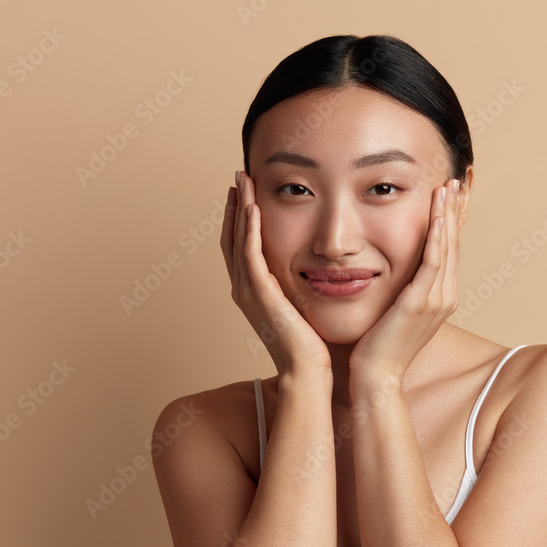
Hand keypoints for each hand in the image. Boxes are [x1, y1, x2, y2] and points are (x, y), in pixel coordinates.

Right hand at [221, 171, 330, 373]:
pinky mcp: (261, 296)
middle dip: (233, 205)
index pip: (239, 246)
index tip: (244, 191)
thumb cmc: (311, 344)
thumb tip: (315, 266)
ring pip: (236, 241)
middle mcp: (244, 290)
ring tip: (242, 181)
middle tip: (238, 175)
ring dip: (238, 209)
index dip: (238, 217)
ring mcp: (249, 293)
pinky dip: (248, 231)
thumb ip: (298, 285)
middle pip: (231, 238)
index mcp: (252, 291)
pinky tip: (252, 208)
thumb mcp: (301, 305)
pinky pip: (250, 256)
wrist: (307, 371)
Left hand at [349, 178, 462, 385]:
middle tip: (456, 180)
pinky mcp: (420, 303)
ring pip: (448, 248)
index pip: (450, 250)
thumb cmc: (376, 346)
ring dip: (448, 215)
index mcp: (440, 297)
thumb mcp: (393, 310)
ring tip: (448, 186)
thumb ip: (399, 288)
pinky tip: (436, 215)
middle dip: (455, 210)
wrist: (375, 377)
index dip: (452, 220)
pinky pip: (434, 262)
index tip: (451, 194)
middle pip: (454, 244)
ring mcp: (436, 300)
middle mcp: (445, 297)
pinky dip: (437, 236)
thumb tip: (391, 268)